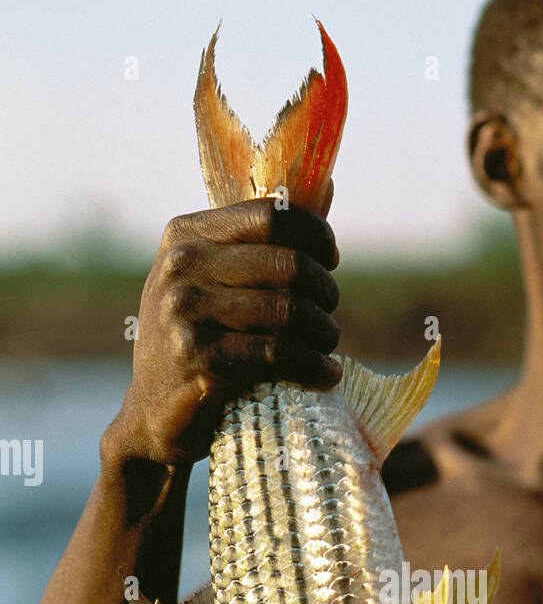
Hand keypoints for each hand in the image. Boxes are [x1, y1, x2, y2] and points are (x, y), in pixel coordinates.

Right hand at [102, 197, 341, 468]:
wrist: (152, 415)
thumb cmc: (195, 341)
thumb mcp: (211, 282)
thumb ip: (260, 242)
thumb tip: (329, 188)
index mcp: (186, 235)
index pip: (272, 216)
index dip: (314, 236)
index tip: (330, 260)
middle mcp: (181, 266)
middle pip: (288, 265)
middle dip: (324, 293)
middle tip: (328, 317)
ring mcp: (185, 312)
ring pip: (288, 311)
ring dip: (323, 333)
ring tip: (327, 347)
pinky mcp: (198, 358)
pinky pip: (277, 354)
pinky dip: (312, 366)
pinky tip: (325, 374)